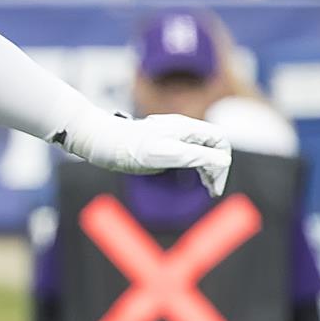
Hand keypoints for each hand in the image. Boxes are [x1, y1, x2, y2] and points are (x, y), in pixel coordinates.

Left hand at [57, 108, 231, 195]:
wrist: (96, 139)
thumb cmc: (127, 147)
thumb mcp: (163, 154)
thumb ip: (194, 156)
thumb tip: (223, 162)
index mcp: (186, 128)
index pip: (220, 142)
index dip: (222, 165)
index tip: (214, 188)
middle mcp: (180, 128)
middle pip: (212, 146)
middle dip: (216, 168)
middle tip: (211, 191)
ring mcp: (170, 134)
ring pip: (199, 150)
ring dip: (205, 168)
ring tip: (205, 187)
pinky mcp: (158, 142)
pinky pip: (185, 152)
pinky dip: (191, 165)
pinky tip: (187, 177)